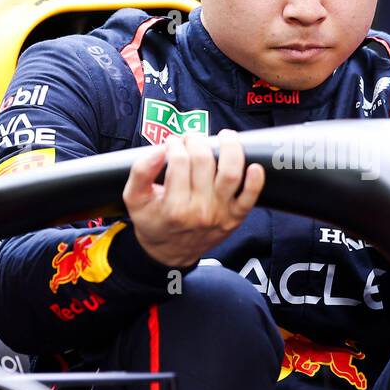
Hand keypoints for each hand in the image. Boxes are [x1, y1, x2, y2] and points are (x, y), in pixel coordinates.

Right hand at [123, 129, 263, 267]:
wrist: (171, 253)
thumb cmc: (153, 221)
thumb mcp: (134, 199)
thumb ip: (140, 172)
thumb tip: (159, 149)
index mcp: (174, 208)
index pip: (179, 162)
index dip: (174, 145)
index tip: (171, 143)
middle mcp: (199, 211)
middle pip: (203, 161)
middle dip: (196, 141)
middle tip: (190, 138)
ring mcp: (220, 214)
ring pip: (230, 173)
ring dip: (230, 149)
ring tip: (224, 137)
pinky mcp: (235, 217)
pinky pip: (251, 197)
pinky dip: (256, 181)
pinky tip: (254, 166)